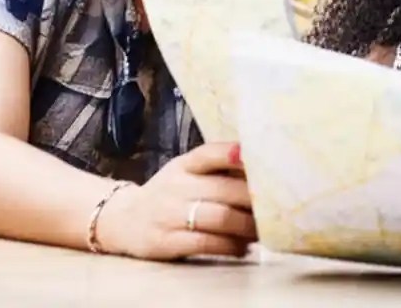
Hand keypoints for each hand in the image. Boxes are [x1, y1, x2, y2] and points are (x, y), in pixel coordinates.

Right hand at [97, 142, 256, 260]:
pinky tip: (243, 247)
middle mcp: (176, 186)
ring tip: (262, 231)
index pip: (209, 154)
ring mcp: (169, 214)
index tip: (254, 157)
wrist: (123, 219)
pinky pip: (207, 243)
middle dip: (256, 201)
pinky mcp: (166, 241)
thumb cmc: (170, 193)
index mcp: (184, 165)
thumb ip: (218, 168)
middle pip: (225, 190)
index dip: (232, 154)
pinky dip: (231, 246)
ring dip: (248, 226)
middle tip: (276, 208)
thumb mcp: (186, 172)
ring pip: (220, 218)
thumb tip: (265, 170)